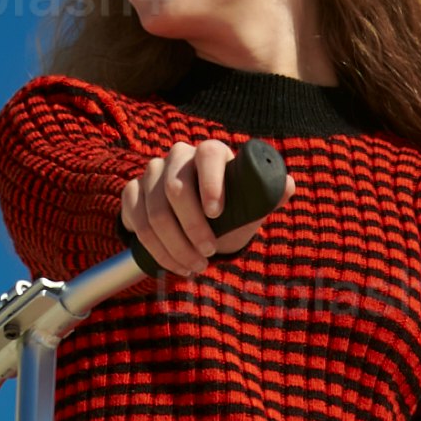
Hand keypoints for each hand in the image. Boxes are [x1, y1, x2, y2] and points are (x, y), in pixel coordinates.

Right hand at [115, 137, 257, 275]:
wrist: (200, 225)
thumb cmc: (230, 213)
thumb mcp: (251, 207)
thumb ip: (268, 196)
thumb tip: (287, 185)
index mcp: (210, 153)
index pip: (208, 155)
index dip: (210, 183)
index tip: (217, 213)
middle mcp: (179, 156)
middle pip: (175, 188)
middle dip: (191, 228)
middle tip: (208, 254)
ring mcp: (152, 173)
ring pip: (154, 212)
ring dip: (173, 247)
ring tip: (193, 267)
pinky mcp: (133, 192)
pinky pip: (134, 219)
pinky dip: (154, 249)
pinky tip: (171, 264)